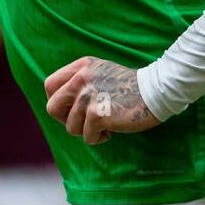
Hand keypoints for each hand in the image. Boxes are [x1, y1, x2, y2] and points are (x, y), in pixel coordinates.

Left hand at [44, 56, 161, 144]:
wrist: (155, 91)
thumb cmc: (128, 86)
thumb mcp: (99, 72)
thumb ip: (79, 80)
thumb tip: (60, 103)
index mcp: (80, 67)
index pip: (49, 86)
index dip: (57, 101)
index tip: (71, 109)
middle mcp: (80, 79)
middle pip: (52, 108)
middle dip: (66, 119)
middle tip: (84, 121)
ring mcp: (88, 96)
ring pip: (70, 127)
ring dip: (87, 130)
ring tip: (104, 122)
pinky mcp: (97, 114)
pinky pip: (87, 137)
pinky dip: (99, 138)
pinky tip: (112, 128)